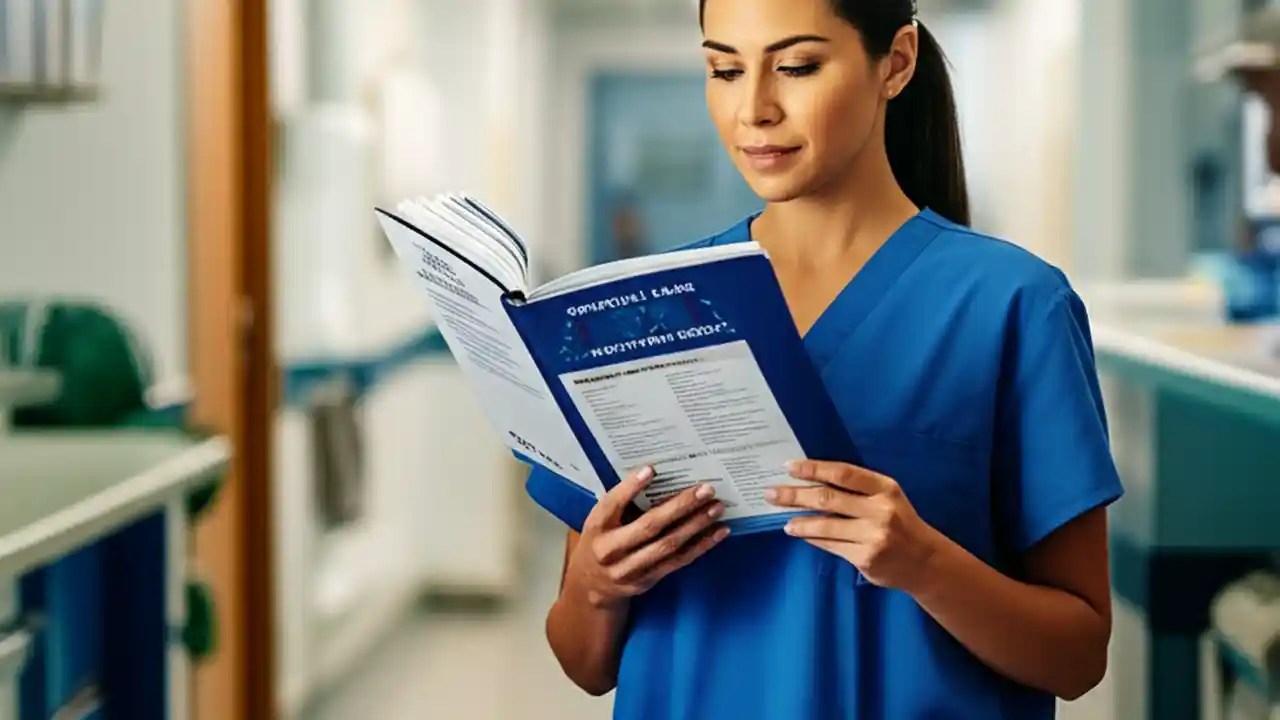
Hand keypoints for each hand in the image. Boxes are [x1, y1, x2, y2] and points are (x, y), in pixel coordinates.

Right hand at [565, 466, 729, 609]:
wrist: (591, 586)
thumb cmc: (601, 540)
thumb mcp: (601, 520)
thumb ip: (622, 503)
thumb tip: (658, 475)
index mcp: (596, 527)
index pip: (612, 504)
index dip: (630, 487)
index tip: (651, 469)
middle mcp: (610, 550)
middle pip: (649, 527)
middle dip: (680, 506)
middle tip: (705, 489)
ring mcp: (629, 569)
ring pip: (668, 546)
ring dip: (696, 525)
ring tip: (716, 508)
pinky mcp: (647, 580)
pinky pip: (678, 561)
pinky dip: (701, 546)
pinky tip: (718, 532)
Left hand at [765, 459, 944, 592]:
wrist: (925, 561)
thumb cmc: (900, 521)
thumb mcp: (887, 497)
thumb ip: (858, 489)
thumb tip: (812, 480)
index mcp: (885, 488)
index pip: (843, 474)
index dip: (813, 469)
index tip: (789, 466)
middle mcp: (880, 511)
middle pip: (827, 499)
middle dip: (794, 495)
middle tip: (771, 493)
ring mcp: (872, 537)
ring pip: (825, 526)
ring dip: (799, 523)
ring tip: (784, 521)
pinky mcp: (865, 559)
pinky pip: (831, 546)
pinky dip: (813, 539)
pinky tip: (802, 534)